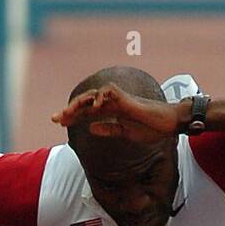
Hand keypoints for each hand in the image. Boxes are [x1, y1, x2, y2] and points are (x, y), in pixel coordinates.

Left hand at [52, 84, 181, 142]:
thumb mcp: (125, 132)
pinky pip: (109, 93)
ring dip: (79, 104)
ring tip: (67, 114)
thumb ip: (109, 129)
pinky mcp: (126, 99)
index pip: (87, 112)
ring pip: (93, 96)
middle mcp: (112, 102)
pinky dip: (99, 98)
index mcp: (111, 111)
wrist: (169, 123)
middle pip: (86, 102)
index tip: (58, 123)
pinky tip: (92, 109)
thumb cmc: (151, 127)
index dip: (73, 116)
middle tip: (56, 119)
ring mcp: (119, 99)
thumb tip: (90, 128)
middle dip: (70, 110)